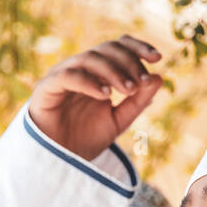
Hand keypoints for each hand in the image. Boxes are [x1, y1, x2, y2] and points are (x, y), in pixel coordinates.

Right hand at [28, 35, 164, 159]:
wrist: (59, 160)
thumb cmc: (87, 138)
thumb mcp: (120, 120)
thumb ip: (138, 101)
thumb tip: (159, 78)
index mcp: (97, 72)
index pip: (118, 47)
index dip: (138, 47)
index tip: (158, 58)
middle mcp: (80, 69)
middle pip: (107, 49)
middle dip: (129, 62)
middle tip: (143, 82)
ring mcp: (62, 75)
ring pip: (89, 59)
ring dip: (113, 72)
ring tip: (129, 90)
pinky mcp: (47, 88)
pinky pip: (68, 76)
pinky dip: (89, 82)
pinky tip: (106, 95)